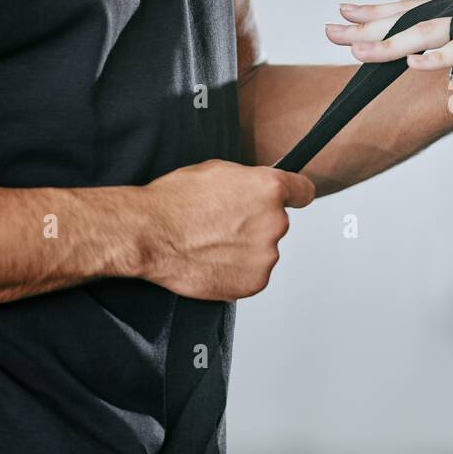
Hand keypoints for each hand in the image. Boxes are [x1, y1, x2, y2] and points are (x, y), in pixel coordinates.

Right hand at [136, 160, 314, 300]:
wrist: (149, 234)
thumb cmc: (175, 201)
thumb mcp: (217, 171)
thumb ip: (249, 182)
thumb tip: (258, 189)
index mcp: (270, 190)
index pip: (303, 191)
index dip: (295, 195)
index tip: (293, 200)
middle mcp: (275, 222)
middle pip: (275, 223)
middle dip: (255, 224)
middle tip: (222, 225)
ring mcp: (266, 255)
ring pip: (262, 251)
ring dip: (245, 250)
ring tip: (210, 244)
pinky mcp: (254, 282)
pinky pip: (252, 274)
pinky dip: (236, 271)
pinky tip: (212, 261)